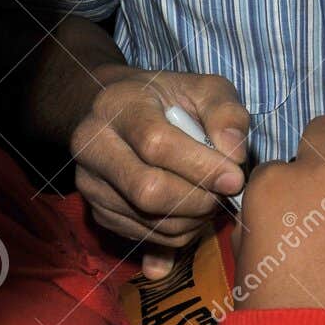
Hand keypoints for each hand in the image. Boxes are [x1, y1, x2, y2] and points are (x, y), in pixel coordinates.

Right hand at [71, 67, 249, 278]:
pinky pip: (147, 236)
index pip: (156, 143)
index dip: (201, 166)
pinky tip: (193, 207)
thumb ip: (225, 112)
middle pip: (147, 190)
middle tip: (226, 190)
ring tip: (212, 195)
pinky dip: (180, 230)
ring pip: (149, 220)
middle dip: (198, 198)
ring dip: (194, 218)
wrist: (121, 113)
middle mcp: (92, 145)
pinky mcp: (98, 213)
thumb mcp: (203, 88)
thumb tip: (233, 154)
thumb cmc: (168, 98)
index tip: (234, 177)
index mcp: (118, 105)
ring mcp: (90, 184)